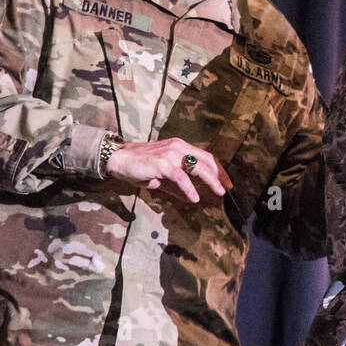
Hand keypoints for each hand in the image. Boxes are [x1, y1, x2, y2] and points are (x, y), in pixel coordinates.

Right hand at [105, 138, 232, 201]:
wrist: (118, 159)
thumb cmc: (139, 166)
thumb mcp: (162, 176)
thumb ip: (177, 185)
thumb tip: (191, 196)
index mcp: (180, 147)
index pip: (205, 157)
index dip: (218, 169)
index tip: (226, 182)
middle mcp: (178, 147)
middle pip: (206, 160)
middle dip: (220, 175)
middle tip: (227, 188)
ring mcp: (171, 153)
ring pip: (198, 167)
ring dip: (211, 181)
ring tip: (218, 192)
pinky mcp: (163, 163)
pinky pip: (181, 177)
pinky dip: (190, 188)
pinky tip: (195, 198)